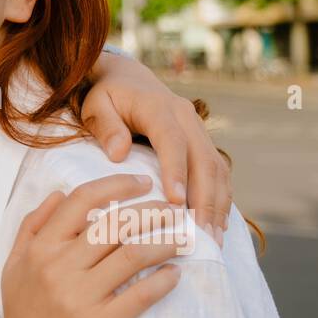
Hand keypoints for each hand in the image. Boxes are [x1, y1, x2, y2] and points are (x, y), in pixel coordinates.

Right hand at [0, 174, 183, 317]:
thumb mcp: (15, 267)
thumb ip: (32, 226)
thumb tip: (58, 193)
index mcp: (40, 248)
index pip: (82, 200)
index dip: (117, 185)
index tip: (143, 182)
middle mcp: (58, 267)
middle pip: (114, 223)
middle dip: (152, 210)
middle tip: (174, 209)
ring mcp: (79, 297)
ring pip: (132, 254)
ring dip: (165, 241)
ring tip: (182, 238)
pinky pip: (140, 295)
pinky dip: (164, 281)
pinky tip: (174, 275)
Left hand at [81, 51, 231, 240]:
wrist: (128, 79)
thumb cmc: (107, 97)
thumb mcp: (95, 105)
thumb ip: (105, 126)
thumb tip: (118, 154)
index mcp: (158, 107)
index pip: (171, 140)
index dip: (176, 170)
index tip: (176, 201)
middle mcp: (186, 117)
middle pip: (203, 159)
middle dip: (205, 199)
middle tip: (200, 234)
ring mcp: (198, 130)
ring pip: (217, 169)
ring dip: (217, 204)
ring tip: (212, 239)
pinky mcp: (203, 142)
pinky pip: (219, 172)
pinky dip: (221, 199)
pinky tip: (217, 226)